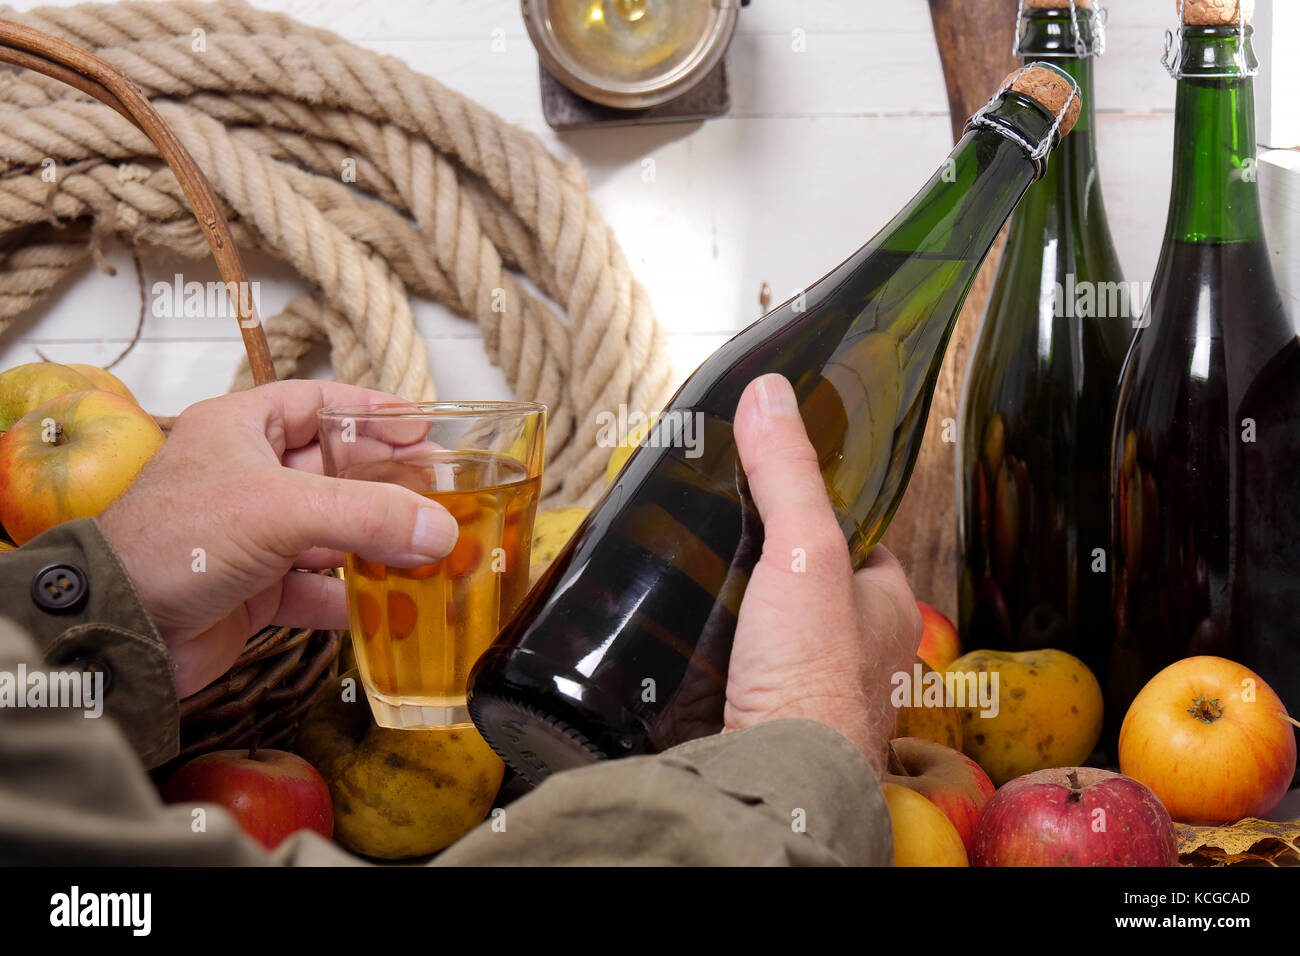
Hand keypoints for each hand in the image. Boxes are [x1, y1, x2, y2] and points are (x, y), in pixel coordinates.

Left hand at [99, 381, 460, 698]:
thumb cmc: (172, 543)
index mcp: (238, 429)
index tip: (421, 426)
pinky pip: (318, 588)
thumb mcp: (279, 509)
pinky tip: (390, 604)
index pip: (316, 403)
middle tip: (440, 491)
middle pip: (334, 471)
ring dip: (378, 544)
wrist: (121, 631)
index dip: (371, 411)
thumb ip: (366, 515)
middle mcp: (246, 477)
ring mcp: (252, 537)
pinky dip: (353, 598)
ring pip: (332, 532)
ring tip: (431, 548)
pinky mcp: (256, 590)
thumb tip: (438, 529)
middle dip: (388, 483)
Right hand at [726, 373, 921, 773]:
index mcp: (887, 611)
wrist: (774, 775)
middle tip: (724, 532)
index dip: (825, 511)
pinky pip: (743, 670)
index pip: (863, 543)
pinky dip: (721, 654)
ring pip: (777, 630)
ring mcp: (811, 690)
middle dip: (772, 563)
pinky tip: (688, 640)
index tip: (786, 488)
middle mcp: (858, 654)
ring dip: (743, 610)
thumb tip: (771, 393)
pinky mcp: (764, 716)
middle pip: (814, 585)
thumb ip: (788, 475)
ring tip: (696, 578)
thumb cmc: (812, 676)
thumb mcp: (804, 550)